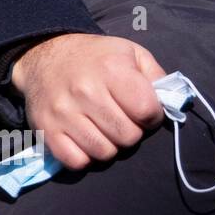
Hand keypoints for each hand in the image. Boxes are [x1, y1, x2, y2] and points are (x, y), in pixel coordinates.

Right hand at [11, 34, 167, 169]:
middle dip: (133, 132)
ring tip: (107, 130)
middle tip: (125, 121)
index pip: (146, 110)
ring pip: (104, 152)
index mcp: (112, 69)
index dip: (153, 116)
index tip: (146, 112)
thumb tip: (168, 102)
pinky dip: (86, 157)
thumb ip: (156, 75)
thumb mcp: (132, 53)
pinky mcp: (46, 129)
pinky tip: (88, 140)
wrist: (47, 56)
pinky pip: (76, 161)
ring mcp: (63, 112)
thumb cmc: (98, 57)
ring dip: (111, 146)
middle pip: (127, 136)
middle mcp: (86, 91)